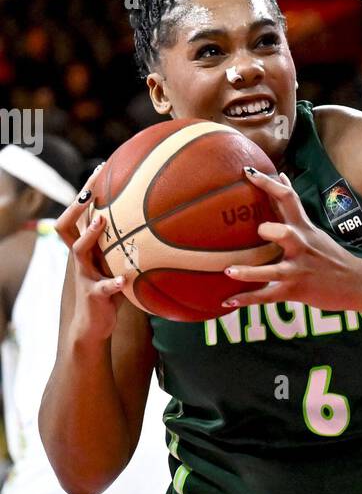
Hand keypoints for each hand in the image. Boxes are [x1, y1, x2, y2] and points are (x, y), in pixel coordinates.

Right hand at [55, 168, 128, 342]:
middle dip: (78, 205)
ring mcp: (85, 276)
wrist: (94, 325)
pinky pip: (102, 288)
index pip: (82, 215)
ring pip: (79, 252)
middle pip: (69, 225)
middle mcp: (82, 259)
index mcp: (87, 249)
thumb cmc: (111, 290)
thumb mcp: (118, 265)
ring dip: (90, 236)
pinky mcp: (93, 295)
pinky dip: (113, 283)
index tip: (100, 168)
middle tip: (90, 188)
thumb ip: (129, 247)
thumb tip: (161, 227)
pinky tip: (125, 280)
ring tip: (102, 222)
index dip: (86, 193)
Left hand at [222, 170, 361, 311]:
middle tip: (255, 229)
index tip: (247, 172)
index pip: (289, 198)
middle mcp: (301, 246)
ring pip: (272, 271)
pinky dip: (247, 299)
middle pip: (284, 233)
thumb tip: (281, 177)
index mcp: (304, 228)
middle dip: (268, 230)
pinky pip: (268, 296)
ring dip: (249, 272)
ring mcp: (298, 270)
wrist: (358, 284)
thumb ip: (294, 209)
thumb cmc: (332, 256)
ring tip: (229, 270)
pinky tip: (228, 301)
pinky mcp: (295, 291)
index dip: (268, 184)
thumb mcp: (315, 231)